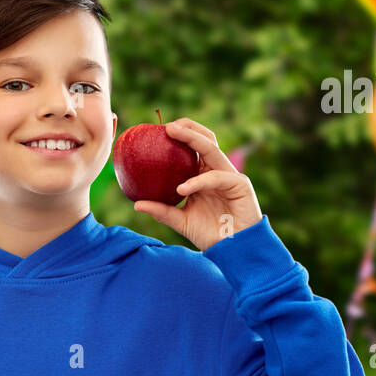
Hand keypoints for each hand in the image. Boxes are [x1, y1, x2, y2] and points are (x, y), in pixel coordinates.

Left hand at [132, 118, 261, 251]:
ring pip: (211, 149)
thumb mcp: (180, 221)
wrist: (232, 249)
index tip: (158, 131)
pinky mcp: (240, 185)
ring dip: (192, 138)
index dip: (180, 136)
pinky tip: (182, 188)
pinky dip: (198, 181)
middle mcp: (217, 171)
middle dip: (188, 128)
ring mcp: (230, 175)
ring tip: (172, 132)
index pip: (194, 148)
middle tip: (167, 125)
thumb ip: (162, 211)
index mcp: (204, 175)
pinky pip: (216, 177)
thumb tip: (136, 204)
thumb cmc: (209, 234)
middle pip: (206, 139)